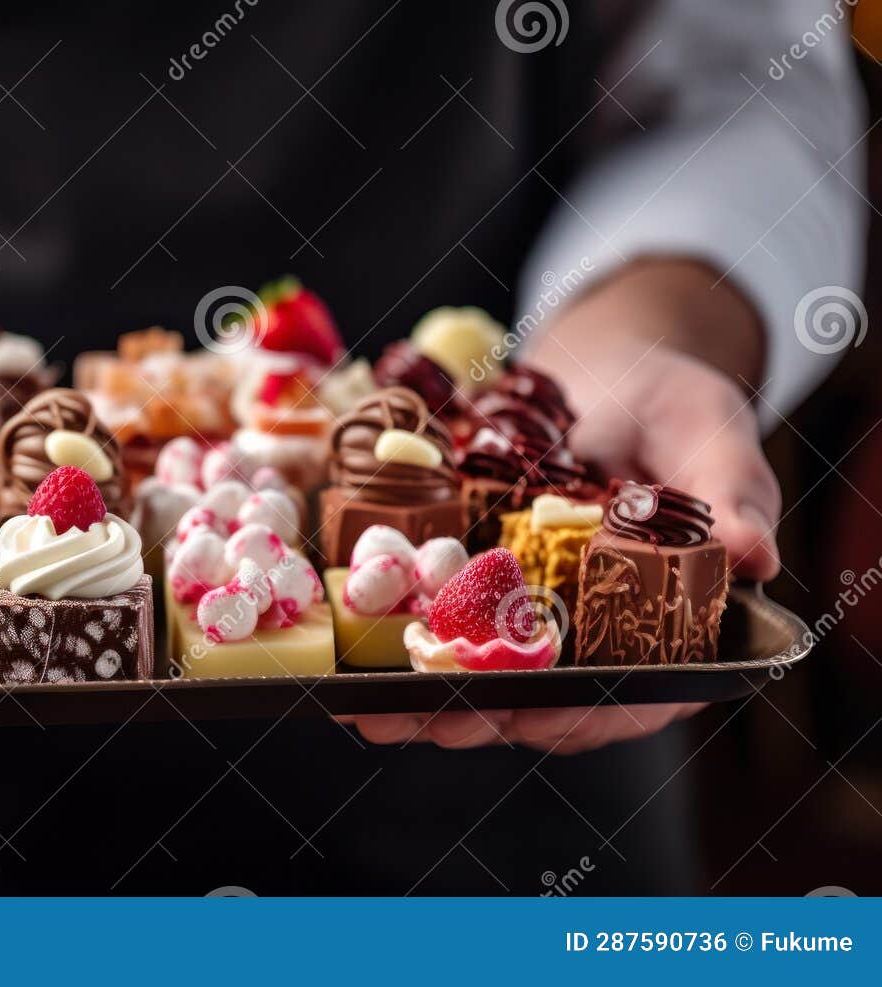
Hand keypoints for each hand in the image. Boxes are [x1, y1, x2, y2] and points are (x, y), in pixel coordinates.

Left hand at [349, 259, 777, 752]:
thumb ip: (732, 499)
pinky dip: (402, 639)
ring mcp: (539, 621)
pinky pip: (443, 624)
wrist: (612, 375)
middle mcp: (602, 639)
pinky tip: (357, 647)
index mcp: (675, 628)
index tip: (531, 718)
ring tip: (370, 709)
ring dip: (425, 698)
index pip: (637, 697)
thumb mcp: (715, 439)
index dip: (584, 716)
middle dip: (479, 717)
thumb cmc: (680, 413)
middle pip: (544, 702)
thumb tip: (754, 556)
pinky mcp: (485, 590)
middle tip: (421, 720)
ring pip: (484, 679)